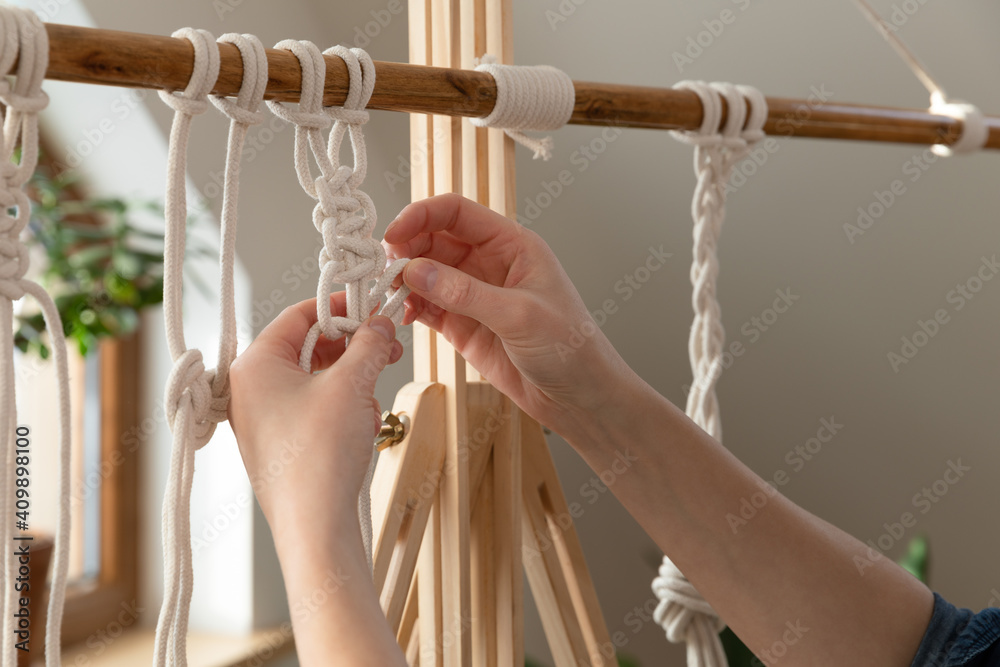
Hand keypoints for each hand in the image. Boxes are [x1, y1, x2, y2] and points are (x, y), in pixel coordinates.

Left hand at [227, 293, 402, 537]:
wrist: (315, 526)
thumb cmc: (318, 456)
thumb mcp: (351, 385)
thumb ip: (368, 344)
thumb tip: (379, 325)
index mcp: (255, 365)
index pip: (298, 316)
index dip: (339, 309)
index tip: (371, 309)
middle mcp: (250, 390)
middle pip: (307, 347)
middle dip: (351, 348)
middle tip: (385, 347)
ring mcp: (263, 420)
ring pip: (314, 380)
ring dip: (351, 381)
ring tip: (374, 393)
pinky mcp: (280, 445)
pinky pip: (313, 409)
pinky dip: (342, 408)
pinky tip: (363, 423)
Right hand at [384, 193, 636, 438]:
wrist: (580, 396)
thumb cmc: (570, 347)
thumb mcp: (519, 315)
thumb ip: (465, 293)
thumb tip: (416, 271)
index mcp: (512, 244)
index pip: (457, 213)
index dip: (421, 215)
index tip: (393, 235)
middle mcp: (489, 263)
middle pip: (434, 240)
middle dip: (406, 250)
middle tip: (386, 270)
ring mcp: (473, 294)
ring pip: (425, 273)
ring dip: (403, 280)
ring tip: (388, 295)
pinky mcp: (462, 325)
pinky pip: (426, 306)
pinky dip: (408, 308)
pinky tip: (400, 315)